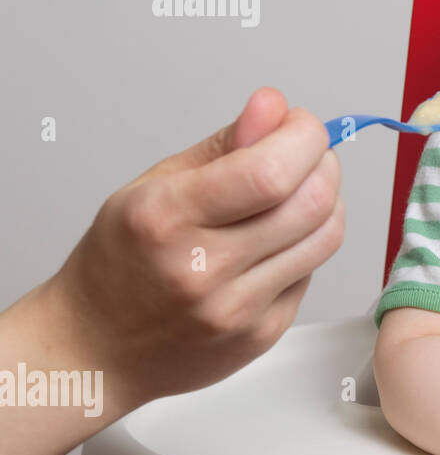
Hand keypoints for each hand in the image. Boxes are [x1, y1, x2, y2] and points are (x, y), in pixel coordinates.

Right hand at [48, 87, 345, 405]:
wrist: (96, 348)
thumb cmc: (121, 262)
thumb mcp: (155, 186)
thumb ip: (225, 145)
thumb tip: (275, 106)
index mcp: (166, 217)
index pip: (270, 172)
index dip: (304, 138)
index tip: (302, 126)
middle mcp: (202, 268)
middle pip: (311, 203)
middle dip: (324, 164)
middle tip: (308, 155)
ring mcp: (235, 309)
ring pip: (325, 238)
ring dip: (327, 203)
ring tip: (299, 193)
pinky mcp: (261, 334)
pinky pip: (311, 273)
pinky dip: (306, 247)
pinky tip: (274, 243)